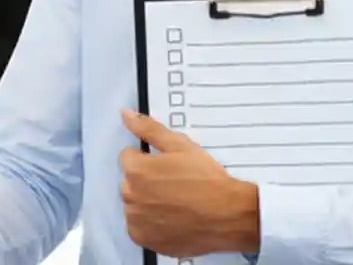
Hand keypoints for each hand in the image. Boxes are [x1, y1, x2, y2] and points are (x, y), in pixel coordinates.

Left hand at [120, 109, 259, 256]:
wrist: (227, 215)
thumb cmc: (206, 179)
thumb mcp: (180, 146)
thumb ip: (149, 129)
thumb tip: (125, 114)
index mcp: (136, 170)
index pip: (128, 157)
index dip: (147, 159)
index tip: (167, 166)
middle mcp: (130, 196)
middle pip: (130, 181)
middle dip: (145, 180)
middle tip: (173, 184)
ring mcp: (136, 221)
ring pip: (134, 205)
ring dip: (147, 202)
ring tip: (174, 202)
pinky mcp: (144, 239)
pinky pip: (139, 227)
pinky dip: (150, 223)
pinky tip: (171, 218)